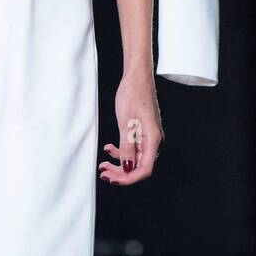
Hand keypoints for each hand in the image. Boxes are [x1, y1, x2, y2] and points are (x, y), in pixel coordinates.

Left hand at [99, 68, 163, 185]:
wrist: (137, 76)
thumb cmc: (133, 94)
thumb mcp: (126, 122)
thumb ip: (127, 147)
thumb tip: (127, 168)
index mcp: (153, 139)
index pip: (144, 169)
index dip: (128, 178)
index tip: (112, 179)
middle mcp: (153, 141)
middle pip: (138, 166)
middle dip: (120, 173)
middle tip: (103, 173)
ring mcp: (147, 137)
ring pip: (134, 159)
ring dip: (118, 164)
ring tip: (103, 164)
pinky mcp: (141, 132)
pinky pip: (132, 149)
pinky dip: (120, 152)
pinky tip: (108, 148)